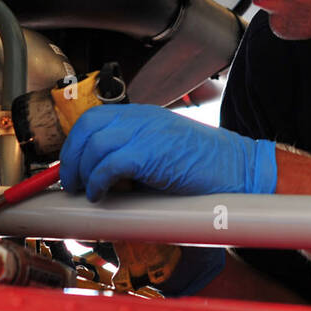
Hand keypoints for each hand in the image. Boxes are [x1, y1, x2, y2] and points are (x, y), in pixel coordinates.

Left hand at [58, 103, 277, 201]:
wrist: (241, 169)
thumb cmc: (207, 168)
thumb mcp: (165, 152)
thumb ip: (135, 157)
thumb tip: (103, 181)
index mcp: (145, 115)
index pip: (94, 118)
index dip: (75, 144)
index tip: (70, 167)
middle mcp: (143, 118)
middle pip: (88, 127)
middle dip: (71, 157)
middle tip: (71, 183)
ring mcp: (148, 132)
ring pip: (95, 144)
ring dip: (83, 172)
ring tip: (87, 192)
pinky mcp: (152, 153)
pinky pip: (110, 164)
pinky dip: (98, 181)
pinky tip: (101, 195)